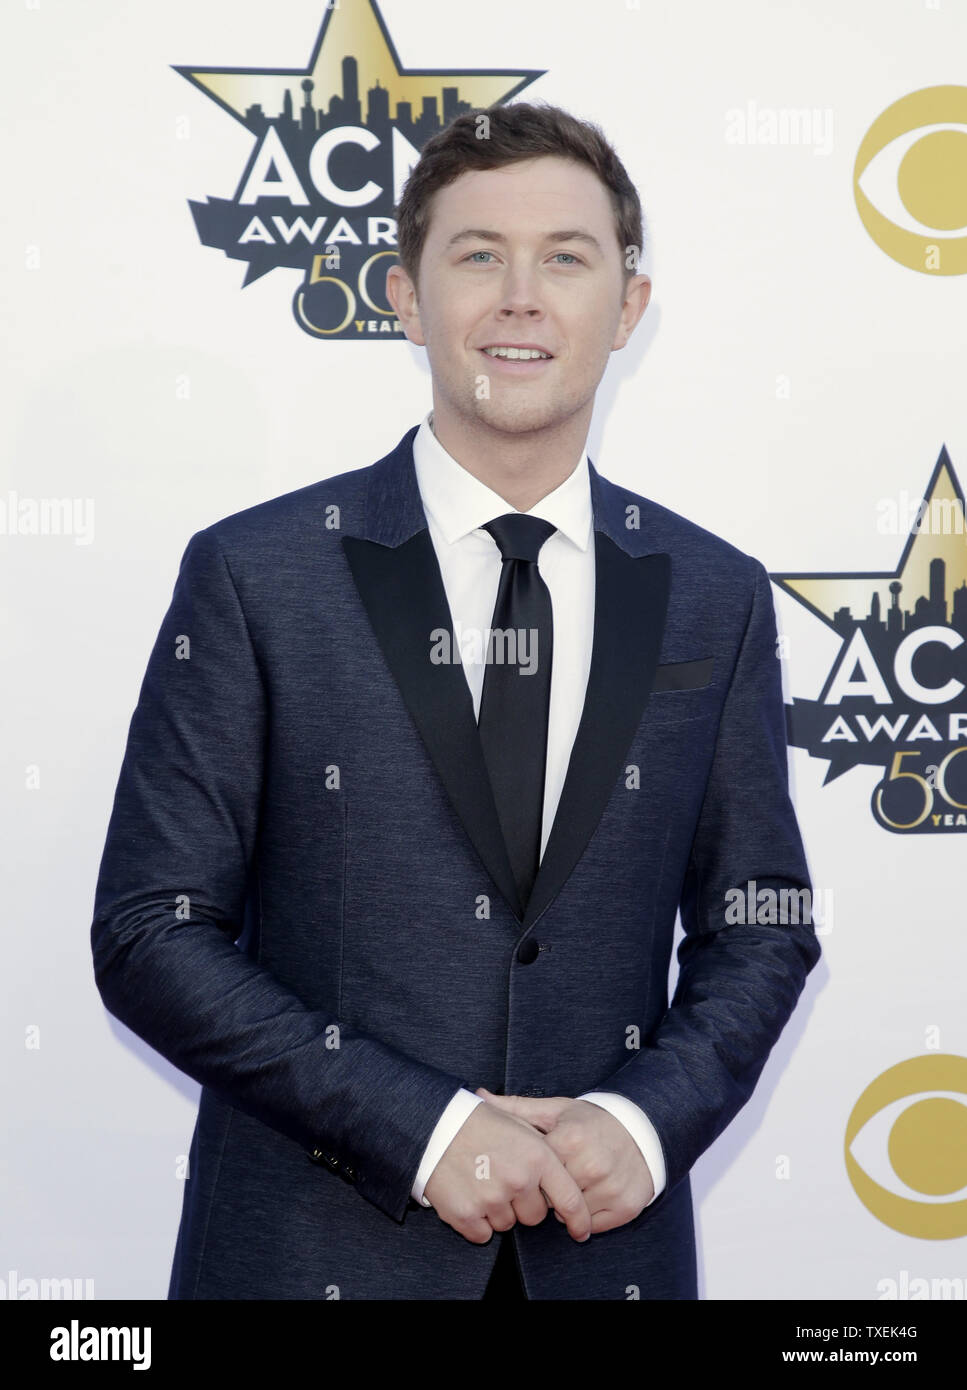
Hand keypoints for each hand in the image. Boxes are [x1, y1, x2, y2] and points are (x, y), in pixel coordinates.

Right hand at [422, 1095, 592, 1245]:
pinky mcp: (466, 1214)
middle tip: (505, 1181)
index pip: (569, 1200)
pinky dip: (476, 1222)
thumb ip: (545, 1149)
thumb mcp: (519, 1124)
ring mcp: (492, 1199)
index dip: (578, 1220)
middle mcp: (518, 1179)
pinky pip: (482, 1235)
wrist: (434, 1125)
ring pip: (507, 1225)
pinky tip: (468, 1196)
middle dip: (524, 1205)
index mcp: (537, 1155)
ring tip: (482, 1182)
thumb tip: (571, 1170)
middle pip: (535, 1217)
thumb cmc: (479, 1122)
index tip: (581, 1232)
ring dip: (498, 1211)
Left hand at [476, 1089, 654, 1233]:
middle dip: (548, 1191)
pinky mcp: (625, 1207)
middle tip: (559, 1175)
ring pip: (571, 1214)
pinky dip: (590, 1215)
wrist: (642, 1129)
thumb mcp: (556, 1110)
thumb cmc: (591, 1120)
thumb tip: (478, 1095)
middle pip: (549, 1198)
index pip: (533, 1175)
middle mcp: (590, 1166)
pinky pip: (593, 1225)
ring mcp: (609, 1188)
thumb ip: (516, 1108)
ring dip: (569, 1205)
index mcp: (568, 1141)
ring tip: (579, 1180)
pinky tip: (594, 1193)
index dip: (533, 1173)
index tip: (536, 1166)